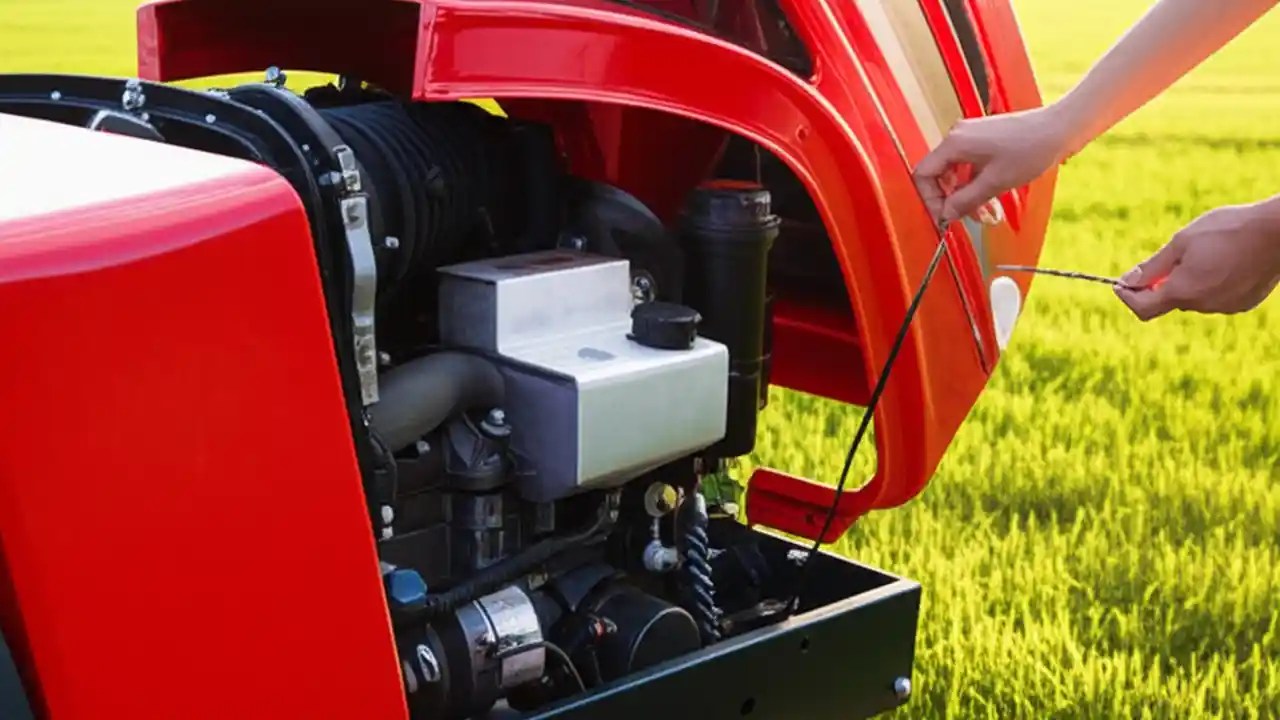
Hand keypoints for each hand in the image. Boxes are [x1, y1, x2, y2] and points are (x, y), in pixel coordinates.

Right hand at [912, 105, 1074, 222]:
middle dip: (953, 200)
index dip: (931, 199)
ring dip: (968, 196)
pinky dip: (977, 185)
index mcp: (955, 143)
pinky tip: (992, 199)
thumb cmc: (1031, 148)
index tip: (944, 216)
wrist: (1059, 129)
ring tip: (987, 213)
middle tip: (968, 218)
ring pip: (957, 174)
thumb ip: (965, 201)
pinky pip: (970, 167)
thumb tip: (946, 214)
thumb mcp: (995, 183)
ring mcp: (972, 137)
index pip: (924, 174)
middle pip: (940, 176)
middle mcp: (959, 137)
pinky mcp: (985, 140)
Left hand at [1114, 202, 1279, 320]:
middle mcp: (1203, 306)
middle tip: (1170, 258)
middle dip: (1161, 284)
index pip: (1143, 309)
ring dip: (1189, 282)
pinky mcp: (1244, 303)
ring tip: (1206, 253)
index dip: (1127, 297)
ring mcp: (1225, 307)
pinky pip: (1217, 297)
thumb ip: (1153, 267)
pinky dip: (1212, 284)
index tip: (1120, 284)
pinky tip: (1225, 261)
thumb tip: (1127, 282)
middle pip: (1169, 301)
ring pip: (1194, 298)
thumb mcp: (1182, 242)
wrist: (1278, 232)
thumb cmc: (1227, 230)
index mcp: (1183, 292)